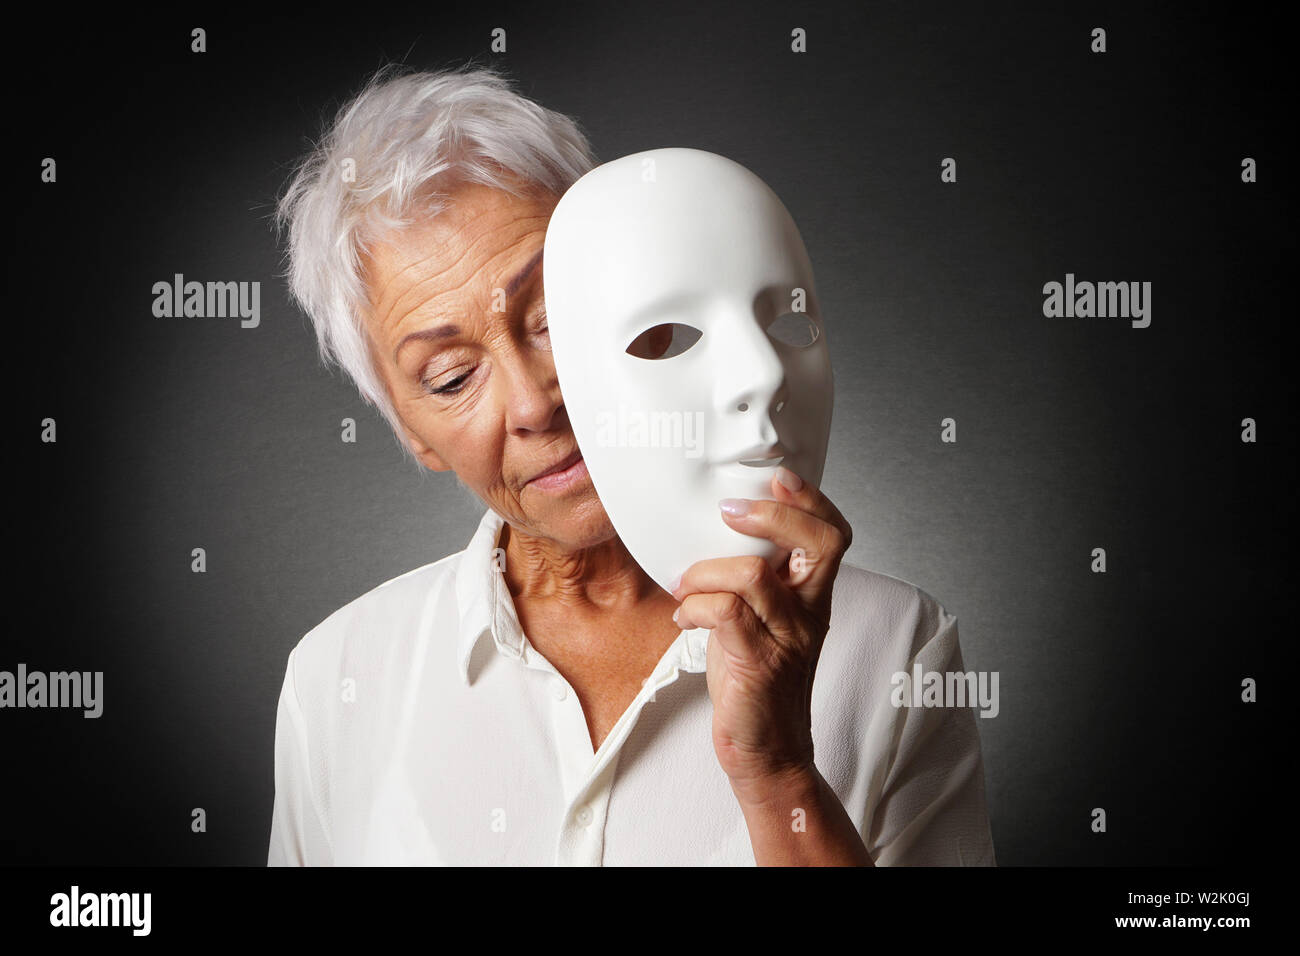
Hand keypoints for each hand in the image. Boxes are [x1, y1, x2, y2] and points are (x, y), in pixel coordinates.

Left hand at [669, 464, 853, 806]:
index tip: (778, 478)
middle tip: (728, 512)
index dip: (810, 500)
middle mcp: (809, 612)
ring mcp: (788, 638)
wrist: (767, 751)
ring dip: (705, 571)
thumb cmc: (756, 679)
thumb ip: (752, 579)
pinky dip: (694, 607)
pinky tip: (683, 618)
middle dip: (771, 515)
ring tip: (685, 586)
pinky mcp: (759, 663)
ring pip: (752, 575)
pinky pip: (726, 613)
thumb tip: (713, 533)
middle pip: (819, 542)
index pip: (834, 535)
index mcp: (812, 596)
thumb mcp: (760, 619)